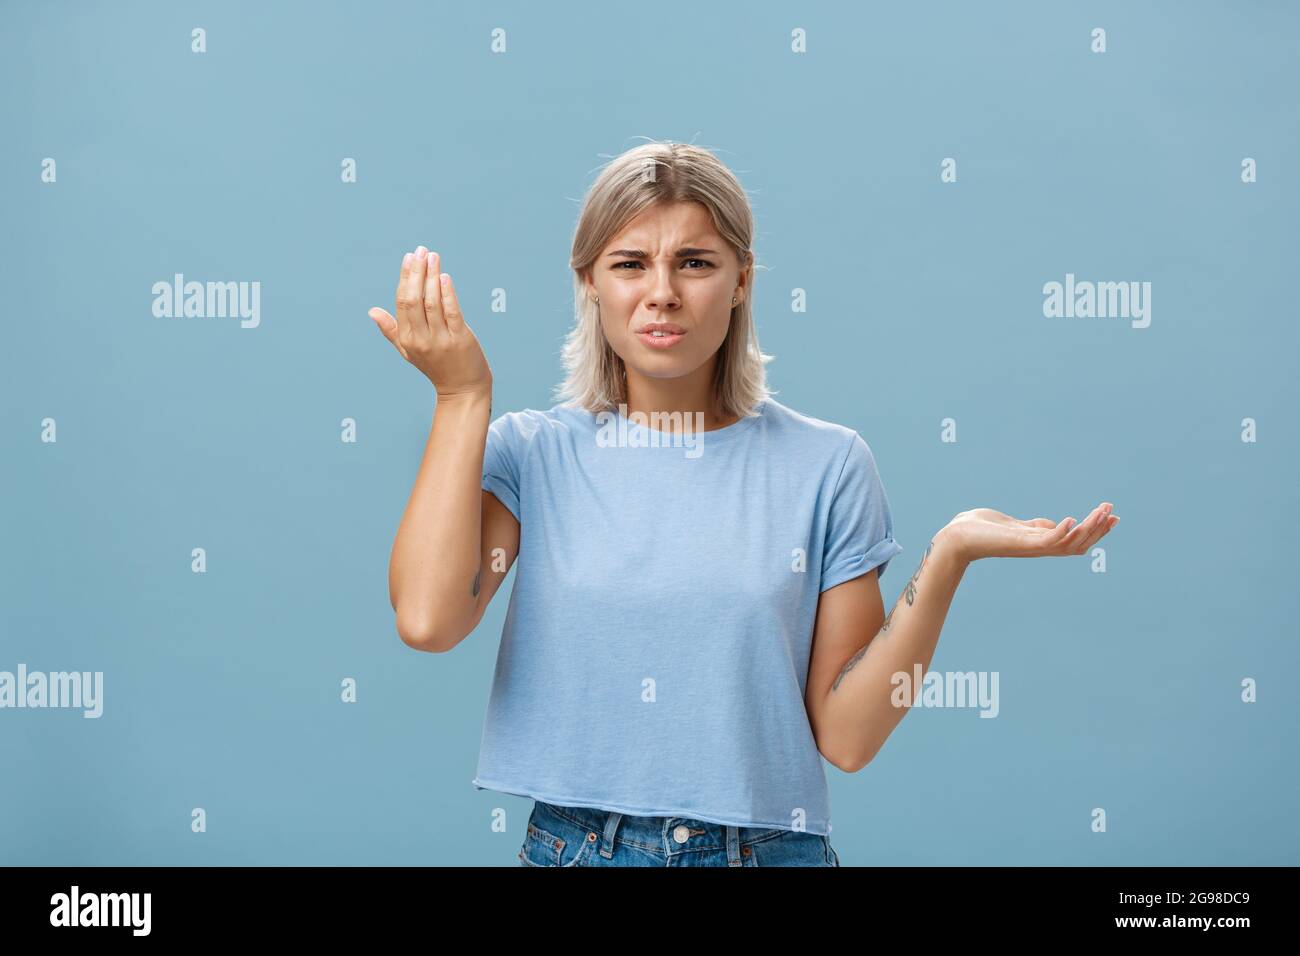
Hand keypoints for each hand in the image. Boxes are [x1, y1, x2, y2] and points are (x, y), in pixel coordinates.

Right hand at [368, 246, 492, 397]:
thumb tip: (372, 311)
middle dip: (416, 272)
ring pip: (432, 303)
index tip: (409, 258)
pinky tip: (445, 277)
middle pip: (414, 299)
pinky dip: (448, 293)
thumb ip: (391, 330)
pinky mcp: (460, 339)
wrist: (462, 390)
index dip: (405, 278)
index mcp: (407, 339)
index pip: (402, 302)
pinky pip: (451, 312)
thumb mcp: (409, 351)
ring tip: (433, 257)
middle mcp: (421, 339)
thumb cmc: (435, 367)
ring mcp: (441, 340)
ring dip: (432, 277)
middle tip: (421, 251)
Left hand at [940, 502, 1119, 563]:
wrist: (956, 537)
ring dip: (1088, 528)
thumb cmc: (981, 531)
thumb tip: (1053, 525)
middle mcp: (1039, 548)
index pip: (1076, 540)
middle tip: (1114, 513)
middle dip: (1098, 529)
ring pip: (1068, 543)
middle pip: (1078, 543)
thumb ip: (1034, 527)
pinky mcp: (1020, 542)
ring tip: (1102, 511)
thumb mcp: (1015, 526)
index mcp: (1040, 543)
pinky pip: (1047, 540)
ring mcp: (1030, 546)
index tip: (1112, 515)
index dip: (1095, 530)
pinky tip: (1073, 519)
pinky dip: (1062, 532)